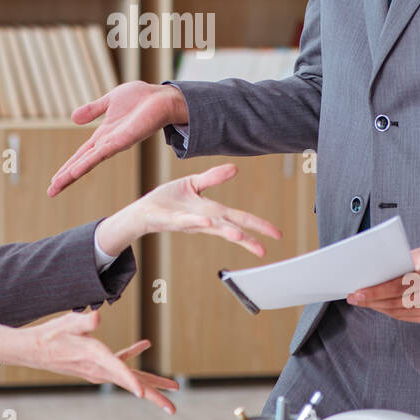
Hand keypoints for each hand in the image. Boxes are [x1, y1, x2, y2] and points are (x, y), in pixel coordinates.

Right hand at [0, 311, 179, 413]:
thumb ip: (83, 321)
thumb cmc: (51, 334)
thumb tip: (97, 317)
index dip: (132, 381)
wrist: (34, 349)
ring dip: (151, 382)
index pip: (118, 370)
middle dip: (154, 394)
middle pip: (132, 383)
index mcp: (95, 357)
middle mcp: (100, 368)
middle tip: (173, 408)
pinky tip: (144, 344)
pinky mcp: (97, 365)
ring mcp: (99, 370)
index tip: (144, 393)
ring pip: (130, 377)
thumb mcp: (67, 322)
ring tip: (172, 386)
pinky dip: (132, 354)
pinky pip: (120, 363)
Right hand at [47, 81, 187, 196]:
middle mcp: (107, 144)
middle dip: (65, 177)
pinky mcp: (121, 142)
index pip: (81, 155)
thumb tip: (73, 118)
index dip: (67, 166)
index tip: (55, 179)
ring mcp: (114, 145)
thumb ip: (93, 110)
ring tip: (56, 187)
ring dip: (70, 175)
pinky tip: (74, 172)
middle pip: (81, 163)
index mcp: (104, 136)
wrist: (163, 98)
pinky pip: (99, 154)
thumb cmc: (142, 99)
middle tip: (50, 192)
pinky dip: (85, 163)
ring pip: (87, 163)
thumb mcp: (110, 101)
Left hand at [93, 162, 282, 257]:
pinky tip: (207, 221)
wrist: (143, 210)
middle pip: (231, 229)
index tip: (276, 234)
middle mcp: (204, 220)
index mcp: (212, 211)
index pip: (240, 218)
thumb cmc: (168, 200)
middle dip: (249, 238)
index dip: (259, 225)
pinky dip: (197, 222)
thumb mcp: (193, 184)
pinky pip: (186, 221)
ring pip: (211, 228)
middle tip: (265, 250)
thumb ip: (213, 178)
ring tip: (241, 237)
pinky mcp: (172, 220)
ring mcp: (189, 221)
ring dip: (226, 232)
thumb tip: (235, 168)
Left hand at [345, 243, 419, 323]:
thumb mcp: (413, 256)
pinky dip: (388, 310)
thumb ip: (395, 268)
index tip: (356, 292)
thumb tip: (368, 279)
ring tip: (361, 301)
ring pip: (397, 311)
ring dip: (377, 306)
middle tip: (353, 298)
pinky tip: (376, 305)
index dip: (375, 292)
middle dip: (370, 300)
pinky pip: (403, 316)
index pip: (396, 286)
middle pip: (395, 301)